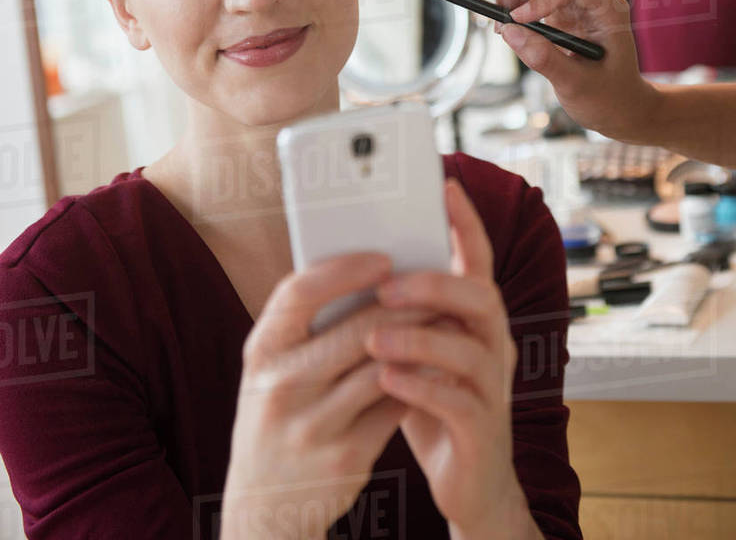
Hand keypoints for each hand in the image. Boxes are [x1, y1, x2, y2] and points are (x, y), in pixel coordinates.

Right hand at [221, 252, 435, 539]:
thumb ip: (305, 323)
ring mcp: (313, 425)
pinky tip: (436, 362)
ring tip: (446, 318)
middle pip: (355, 329)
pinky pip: (394, 404)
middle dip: (405, 303)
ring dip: (421, 339)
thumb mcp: (271, 365)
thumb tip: (370, 271)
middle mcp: (281, 386)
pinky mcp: (346, 456)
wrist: (264, 504)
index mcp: (261, 351)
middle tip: (437, 285)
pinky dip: (419, 379)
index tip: (384, 259)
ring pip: (384, 367)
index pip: (300, 293)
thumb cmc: (277, 411)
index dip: (344, 270)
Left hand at [364, 179, 534, 537]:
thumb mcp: (415, 348)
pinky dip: (421, 387)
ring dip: (420, 338)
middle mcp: (493, 344)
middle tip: (386, 285)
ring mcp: (494, 387)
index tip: (444, 185)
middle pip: (482, 297)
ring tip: (374, 338)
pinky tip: (386, 381)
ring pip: (471, 350)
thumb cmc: (431, 402)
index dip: (465, 221)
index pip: (477, 259)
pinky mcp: (483, 429)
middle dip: (434, 285)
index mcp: (475, 317)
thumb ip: (398, 311)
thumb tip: (348, 263)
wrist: (467, 480)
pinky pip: (460, 402)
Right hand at [495, 0, 658, 141]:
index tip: (519, 20)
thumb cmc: (609, 98)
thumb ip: (544, 58)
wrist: (621, 108)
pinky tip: (513, 25)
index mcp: (607, 10)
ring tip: (505, 20)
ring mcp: (577, 3)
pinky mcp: (563, 11)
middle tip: (502, 17)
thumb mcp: (576, 85)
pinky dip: (519, 0)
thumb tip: (509, 32)